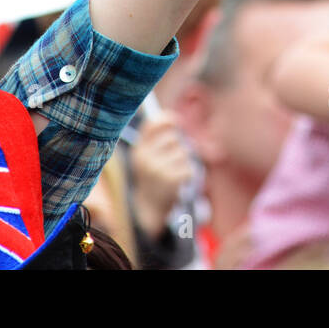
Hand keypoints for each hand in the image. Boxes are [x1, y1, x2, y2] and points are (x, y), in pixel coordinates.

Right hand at [130, 115, 194, 238]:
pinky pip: (189, 167)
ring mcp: (159, 169)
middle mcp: (146, 158)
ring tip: (172, 173)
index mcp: (138, 150)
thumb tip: (173, 117)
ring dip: (183, 162)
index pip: (152, 125)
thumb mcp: (145, 157)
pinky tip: (177, 182)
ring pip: (184, 152)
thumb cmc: (150, 177)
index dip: (167, 119)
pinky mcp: (172, 180)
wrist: (147, 210)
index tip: (176, 120)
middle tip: (170, 160)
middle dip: (177, 146)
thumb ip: (155, 138)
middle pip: (173, 138)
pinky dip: (187, 173)